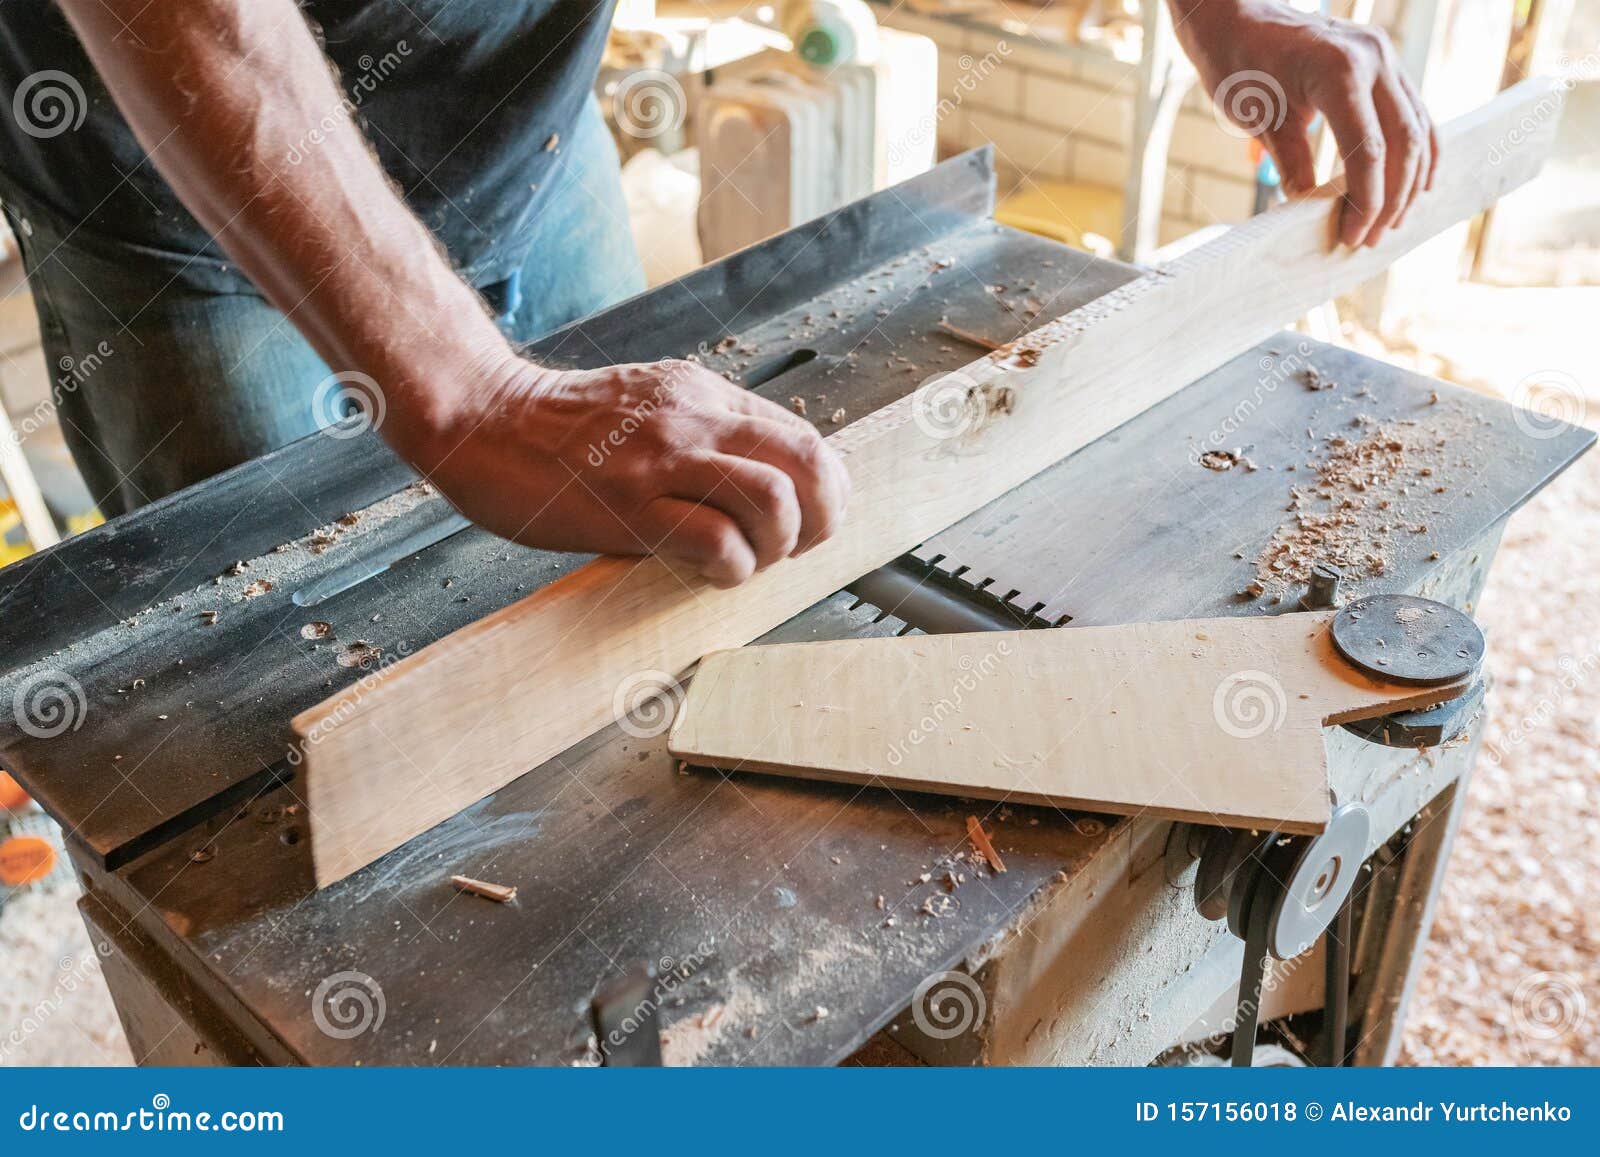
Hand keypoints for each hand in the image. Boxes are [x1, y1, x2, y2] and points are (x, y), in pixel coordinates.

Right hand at [409, 356, 850, 587]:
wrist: (480, 419)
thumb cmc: (558, 429)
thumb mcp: (648, 408)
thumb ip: (702, 439)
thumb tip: (758, 490)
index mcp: (704, 398)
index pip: (805, 441)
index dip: (824, 494)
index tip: (804, 526)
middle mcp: (695, 419)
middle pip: (808, 465)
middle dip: (818, 522)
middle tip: (786, 551)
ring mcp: (663, 459)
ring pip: (773, 502)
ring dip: (772, 549)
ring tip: (737, 562)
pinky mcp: (630, 503)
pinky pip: (716, 541)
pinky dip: (728, 569)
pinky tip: (701, 572)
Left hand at [1171, 0, 1438, 246]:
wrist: (1237, 16)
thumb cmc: (1240, 64)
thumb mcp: (1262, 118)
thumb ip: (1292, 162)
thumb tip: (1310, 212)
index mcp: (1340, 70)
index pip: (1369, 149)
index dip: (1365, 200)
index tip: (1352, 236)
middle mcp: (1374, 58)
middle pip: (1404, 141)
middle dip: (1392, 197)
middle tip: (1373, 238)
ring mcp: (1385, 57)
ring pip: (1417, 127)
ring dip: (1409, 180)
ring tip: (1392, 221)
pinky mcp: (1386, 63)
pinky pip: (1413, 111)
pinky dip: (1416, 150)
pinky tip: (1412, 184)